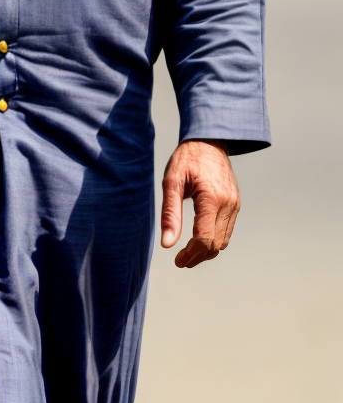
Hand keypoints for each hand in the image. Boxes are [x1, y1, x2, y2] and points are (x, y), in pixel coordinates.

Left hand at [161, 139, 239, 267]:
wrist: (208, 142)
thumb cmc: (187, 159)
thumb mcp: (172, 182)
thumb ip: (170, 213)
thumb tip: (167, 244)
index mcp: (212, 199)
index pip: (205, 238)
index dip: (191, 254)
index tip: (177, 260)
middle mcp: (228, 205)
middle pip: (216, 244)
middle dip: (198, 256)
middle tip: (180, 260)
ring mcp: (235, 205)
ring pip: (223, 240)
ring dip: (207, 251)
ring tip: (187, 253)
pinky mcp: (235, 204)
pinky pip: (226, 230)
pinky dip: (214, 240)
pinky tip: (199, 240)